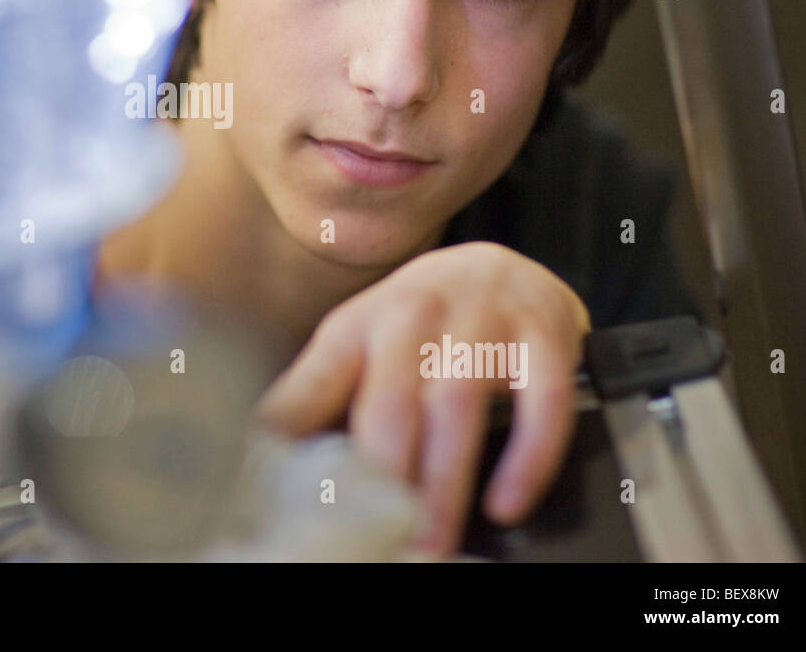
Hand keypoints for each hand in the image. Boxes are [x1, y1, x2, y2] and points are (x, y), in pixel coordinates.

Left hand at [254, 241, 590, 554]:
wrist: (500, 266)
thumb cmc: (418, 323)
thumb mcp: (357, 346)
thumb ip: (313, 398)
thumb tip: (260, 459)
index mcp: (358, 323)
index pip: (317, 380)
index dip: (293, 433)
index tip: (282, 486)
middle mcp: (415, 310)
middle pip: (391, 399)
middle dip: (383, 473)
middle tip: (379, 533)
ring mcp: (483, 316)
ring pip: (457, 401)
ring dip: (444, 479)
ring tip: (431, 539)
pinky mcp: (545, 332)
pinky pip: (542, 399)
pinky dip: (527, 455)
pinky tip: (507, 502)